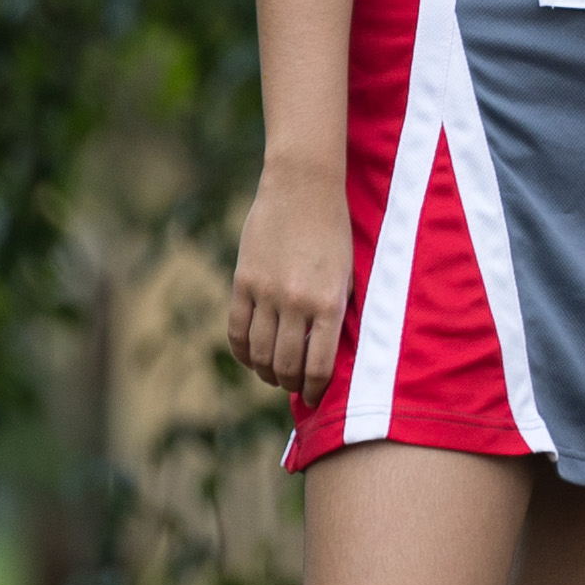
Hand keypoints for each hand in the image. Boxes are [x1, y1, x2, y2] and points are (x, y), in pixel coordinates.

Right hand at [225, 160, 354, 394]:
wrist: (303, 186)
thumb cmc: (334, 230)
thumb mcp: (347, 273)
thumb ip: (336, 311)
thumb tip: (325, 353)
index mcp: (330, 302)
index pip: (319, 365)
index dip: (316, 389)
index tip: (316, 397)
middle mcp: (296, 302)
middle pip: (285, 364)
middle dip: (291, 383)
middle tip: (295, 387)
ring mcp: (266, 293)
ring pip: (258, 352)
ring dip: (266, 372)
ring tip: (274, 375)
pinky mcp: (242, 282)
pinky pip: (237, 330)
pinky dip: (242, 352)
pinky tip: (251, 357)